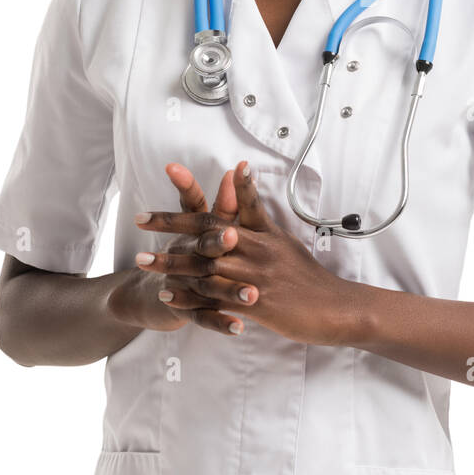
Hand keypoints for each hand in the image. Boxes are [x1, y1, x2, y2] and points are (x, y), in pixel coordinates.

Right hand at [107, 163, 249, 335]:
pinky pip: (203, 317)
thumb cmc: (184, 256)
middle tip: (233, 237)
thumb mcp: (199, 228)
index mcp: (194, 233)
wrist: (147, 296)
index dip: (215, 195)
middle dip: (216, 241)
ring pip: (207, 284)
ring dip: (229, 289)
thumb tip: (234, 172)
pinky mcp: (183, 308)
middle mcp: (186, 254)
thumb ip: (220, 203)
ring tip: (252, 295)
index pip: (202, 209)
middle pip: (202, 246)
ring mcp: (183, 282)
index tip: (230, 176)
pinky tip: (238, 328)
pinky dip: (220, 322)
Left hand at [133, 160, 356, 346]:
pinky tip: (169, 297)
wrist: (335, 306)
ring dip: (172, 265)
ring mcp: (255, 278)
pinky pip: (218, 300)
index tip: (149, 212)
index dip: (178, 214)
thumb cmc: (304, 273)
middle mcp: (254, 251)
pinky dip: (191, 298)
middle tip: (137, 222)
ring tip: (142, 262)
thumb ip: (253, 208)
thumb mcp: (279, 236)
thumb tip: (239, 168)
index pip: (211, 217)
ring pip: (206, 268)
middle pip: (203, 237)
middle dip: (168, 231)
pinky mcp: (258, 304)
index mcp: (257, 233)